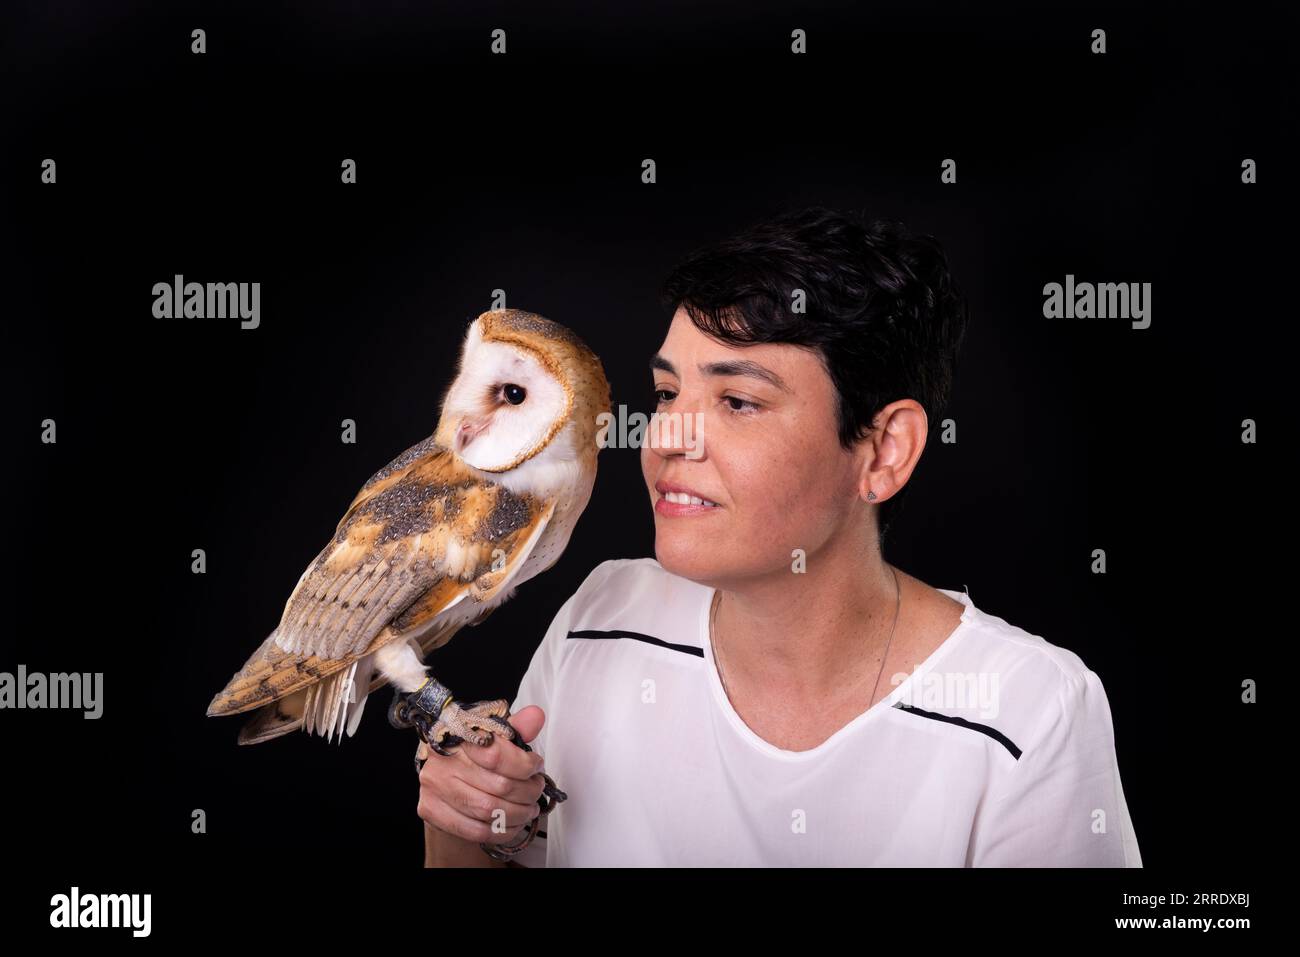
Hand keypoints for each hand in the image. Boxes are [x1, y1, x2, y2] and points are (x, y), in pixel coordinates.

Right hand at [416, 706, 547, 847]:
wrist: (443, 774)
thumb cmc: (472, 754)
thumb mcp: (493, 734)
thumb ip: (516, 727)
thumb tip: (536, 716)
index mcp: (458, 736)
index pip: (497, 754)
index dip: (525, 764)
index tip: (536, 766)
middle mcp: (443, 761)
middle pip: (498, 786)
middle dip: (527, 792)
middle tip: (537, 791)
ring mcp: (434, 788)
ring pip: (489, 811)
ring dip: (518, 814)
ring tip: (530, 809)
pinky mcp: (431, 811)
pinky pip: (475, 830)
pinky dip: (501, 831)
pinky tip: (513, 824)